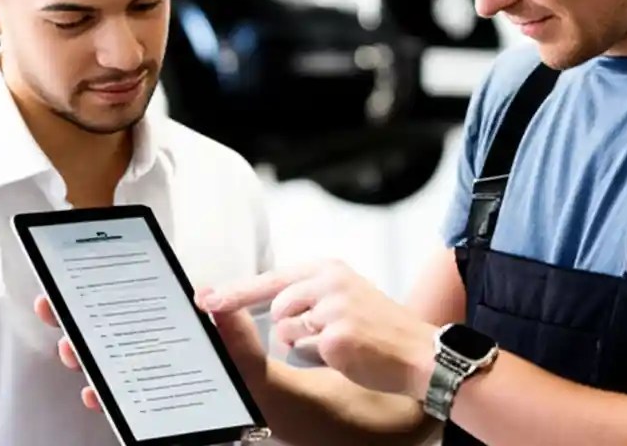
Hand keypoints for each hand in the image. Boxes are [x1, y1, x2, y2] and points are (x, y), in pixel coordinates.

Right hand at [33, 293, 270, 411]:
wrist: (252, 390)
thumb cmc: (236, 348)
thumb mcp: (231, 318)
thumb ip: (217, 302)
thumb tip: (199, 292)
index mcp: (154, 314)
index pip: (115, 298)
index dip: (85, 287)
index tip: (59, 277)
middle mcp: (140, 341)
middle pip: (94, 327)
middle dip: (66, 318)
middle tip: (53, 309)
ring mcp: (139, 370)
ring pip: (97, 362)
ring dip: (78, 356)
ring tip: (72, 350)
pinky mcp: (144, 399)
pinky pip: (115, 399)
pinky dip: (102, 397)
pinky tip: (96, 393)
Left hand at [198, 259, 436, 397]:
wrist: (421, 352)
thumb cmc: (380, 329)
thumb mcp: (344, 296)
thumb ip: (306, 296)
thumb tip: (262, 308)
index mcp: (328, 269)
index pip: (271, 278)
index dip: (235, 291)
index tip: (205, 298)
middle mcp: (328, 281)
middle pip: (276, 307)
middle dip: (289, 327)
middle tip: (324, 333)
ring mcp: (332, 307)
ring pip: (287, 331)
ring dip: (305, 343)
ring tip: (340, 341)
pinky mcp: (335, 336)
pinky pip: (305, 352)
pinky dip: (321, 358)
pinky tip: (347, 353)